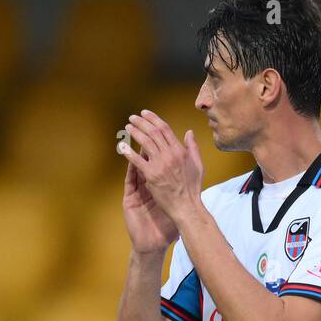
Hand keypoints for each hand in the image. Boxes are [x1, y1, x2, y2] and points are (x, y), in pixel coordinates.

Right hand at [118, 129, 179, 252]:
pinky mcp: (130, 198)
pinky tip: (130, 155)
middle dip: (144, 140)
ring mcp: (137, 190)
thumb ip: (185, 186)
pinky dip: (130, 167)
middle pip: (145, 158)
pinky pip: (130, 179)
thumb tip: (193, 172)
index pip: (158, 160)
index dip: (160, 145)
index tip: (163, 129)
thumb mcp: (178, 205)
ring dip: (134, 149)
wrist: (154, 243)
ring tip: (134, 134)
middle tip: (144, 124)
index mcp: (158, 184)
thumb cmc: (166, 226)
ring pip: (135, 165)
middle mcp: (146, 184)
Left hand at [119, 110, 203, 225]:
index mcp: (180, 151)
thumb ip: (193, 147)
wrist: (187, 207)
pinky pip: (137, 160)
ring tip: (128, 128)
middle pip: (153, 132)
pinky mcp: (152, 175)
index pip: (164, 128)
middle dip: (141, 122)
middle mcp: (170, 154)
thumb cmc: (192, 189)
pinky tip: (122, 146)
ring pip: (145, 142)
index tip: (145, 113)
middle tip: (132, 118)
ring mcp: (160, 164)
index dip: (153, 119)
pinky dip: (128, 152)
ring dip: (135, 132)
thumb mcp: (198, 165)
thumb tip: (189, 132)